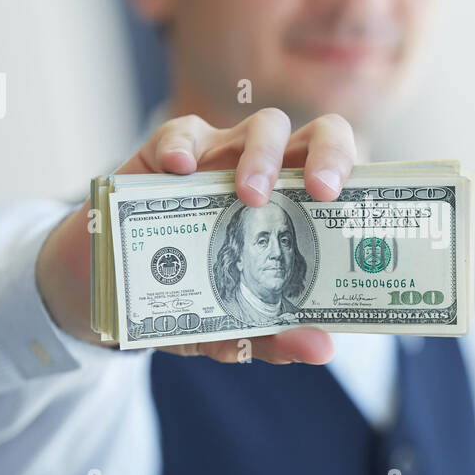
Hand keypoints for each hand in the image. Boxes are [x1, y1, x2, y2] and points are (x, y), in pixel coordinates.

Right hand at [35, 107, 355, 362]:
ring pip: (263, 127)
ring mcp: (224, 154)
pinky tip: (180, 169)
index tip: (352, 204)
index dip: (359, 179)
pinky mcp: (170, 150)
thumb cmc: (190, 298)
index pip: (346, 176)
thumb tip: (320, 348)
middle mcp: (274, 173)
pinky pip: (181, 133)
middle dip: (327, 153)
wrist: (115, 288)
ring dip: (262, 156)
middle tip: (320, 192)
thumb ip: (274, 334)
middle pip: (318, 135)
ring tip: (249, 197)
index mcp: (300, 209)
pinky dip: (182, 146)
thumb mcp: (229, 326)